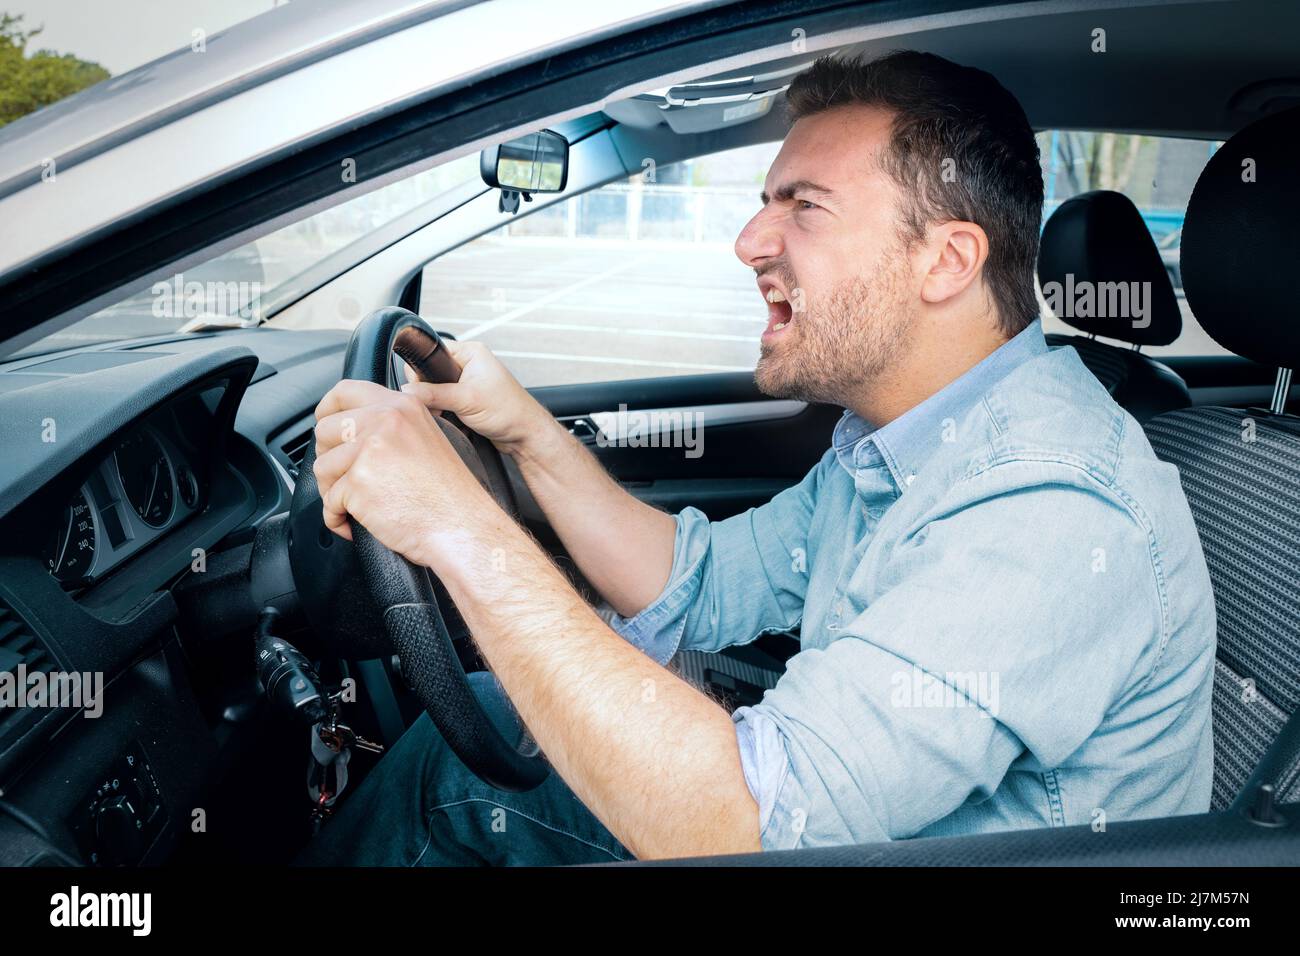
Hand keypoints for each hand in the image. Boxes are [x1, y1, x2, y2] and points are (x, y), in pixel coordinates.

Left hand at [312, 379, 504, 571]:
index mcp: (401, 405)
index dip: (327, 411)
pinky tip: (360, 523)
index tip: (326, 427)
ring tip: (359, 505)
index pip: (344, 392)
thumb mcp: (425, 437)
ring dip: (334, 492)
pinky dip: (339, 518)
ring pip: (322, 467)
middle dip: (329, 459)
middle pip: (325, 430)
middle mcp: (385, 420)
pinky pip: (329, 502)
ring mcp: (370, 449)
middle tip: (348, 480)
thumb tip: (350, 430)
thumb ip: (390, 426)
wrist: (461, 525)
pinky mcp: (359, 482)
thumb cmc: (449, 493)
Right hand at [399, 340, 550, 455]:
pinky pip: (444, 402)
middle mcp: (469, 364)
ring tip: (447, 415)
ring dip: (436, 404)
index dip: (422, 373)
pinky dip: (444, 411)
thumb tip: (407, 392)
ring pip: (436, 390)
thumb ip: (433, 394)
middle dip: (429, 392)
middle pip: (431, 374)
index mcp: (471, 352)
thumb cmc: (509, 411)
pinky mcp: (467, 399)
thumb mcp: (466, 400)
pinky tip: (451, 420)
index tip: (421, 390)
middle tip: (438, 407)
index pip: (431, 354)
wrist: (525, 435)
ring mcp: (468, 382)